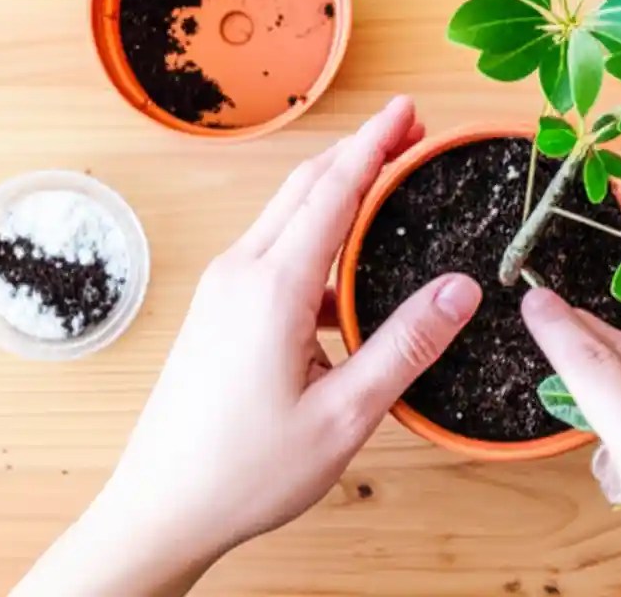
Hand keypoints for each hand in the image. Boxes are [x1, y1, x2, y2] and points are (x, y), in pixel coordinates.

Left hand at [14, 97, 482, 595]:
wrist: (161, 509)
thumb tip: (459, 290)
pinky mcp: (218, 312)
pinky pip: (272, 253)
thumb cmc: (245, 471)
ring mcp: (222, 291)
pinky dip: (315, 237)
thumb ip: (403, 346)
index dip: (375, 143)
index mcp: (271, 288)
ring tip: (386, 187)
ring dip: (336, 192)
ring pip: (285, 217)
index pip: (332, 190)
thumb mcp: (343, 415)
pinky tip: (346, 270)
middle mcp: (239, 274)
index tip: (408, 111)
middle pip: (304, 187)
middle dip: (358, 151)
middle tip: (408, 130)